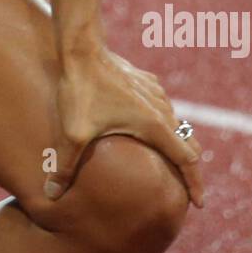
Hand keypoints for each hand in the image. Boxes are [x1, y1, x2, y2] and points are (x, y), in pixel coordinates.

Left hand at [43, 47, 203, 208]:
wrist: (81, 48)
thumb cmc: (80, 91)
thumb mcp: (72, 134)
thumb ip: (65, 167)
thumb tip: (51, 196)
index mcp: (154, 125)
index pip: (186, 159)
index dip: (195, 184)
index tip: (199, 204)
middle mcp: (161, 108)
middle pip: (187, 143)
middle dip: (189, 168)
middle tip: (186, 191)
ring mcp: (155, 93)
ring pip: (175, 123)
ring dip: (176, 144)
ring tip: (169, 163)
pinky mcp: (145, 82)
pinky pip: (162, 107)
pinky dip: (164, 124)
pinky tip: (149, 129)